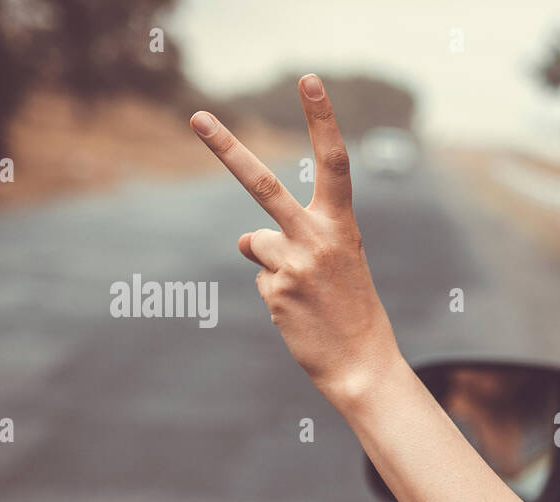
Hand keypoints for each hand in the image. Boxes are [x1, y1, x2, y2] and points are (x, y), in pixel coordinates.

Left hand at [189, 73, 399, 404]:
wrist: (362, 363)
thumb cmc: (352, 308)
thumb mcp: (333, 263)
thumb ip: (293, 240)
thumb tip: (246, 239)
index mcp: (342, 225)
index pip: (334, 162)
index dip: (322, 119)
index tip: (309, 80)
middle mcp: (317, 238)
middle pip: (263, 185)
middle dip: (227, 149)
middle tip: (197, 117)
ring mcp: (293, 265)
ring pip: (258, 244)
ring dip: (274, 264)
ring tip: (308, 293)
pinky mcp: (274, 291)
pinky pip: (261, 277)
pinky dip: (277, 292)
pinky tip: (300, 312)